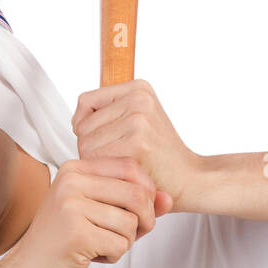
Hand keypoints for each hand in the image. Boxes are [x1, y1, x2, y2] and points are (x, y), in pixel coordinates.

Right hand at [0, 157, 159, 267]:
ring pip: (130, 222)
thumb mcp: (99, 213)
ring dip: (125, 242)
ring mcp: (71, 206)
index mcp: (75, 169)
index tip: (140, 212)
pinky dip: (114, 255)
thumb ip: (134, 203)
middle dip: (144, 220)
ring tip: (102, 245)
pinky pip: (120, 244)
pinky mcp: (76, 233)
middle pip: (136, 194)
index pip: (130, 167)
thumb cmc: (64, 241)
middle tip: (131, 235)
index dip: (147, 192)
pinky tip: (93, 255)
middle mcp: (71, 182)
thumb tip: (169, 199)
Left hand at [71, 79, 197, 212]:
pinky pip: (95, 159)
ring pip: (85, 143)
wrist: (191, 178)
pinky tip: (122, 176)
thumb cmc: (161, 156)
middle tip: (116, 159)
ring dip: (97, 162)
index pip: (85, 101)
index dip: (84, 125)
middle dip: (91, 147)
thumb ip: (111, 112)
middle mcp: (139, 99)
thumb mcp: (141, 120)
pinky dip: (104, 173)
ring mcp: (138, 120)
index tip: (99, 140)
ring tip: (121, 167)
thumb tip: (76, 120)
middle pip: (83, 125)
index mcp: (139, 88)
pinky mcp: (137, 144)